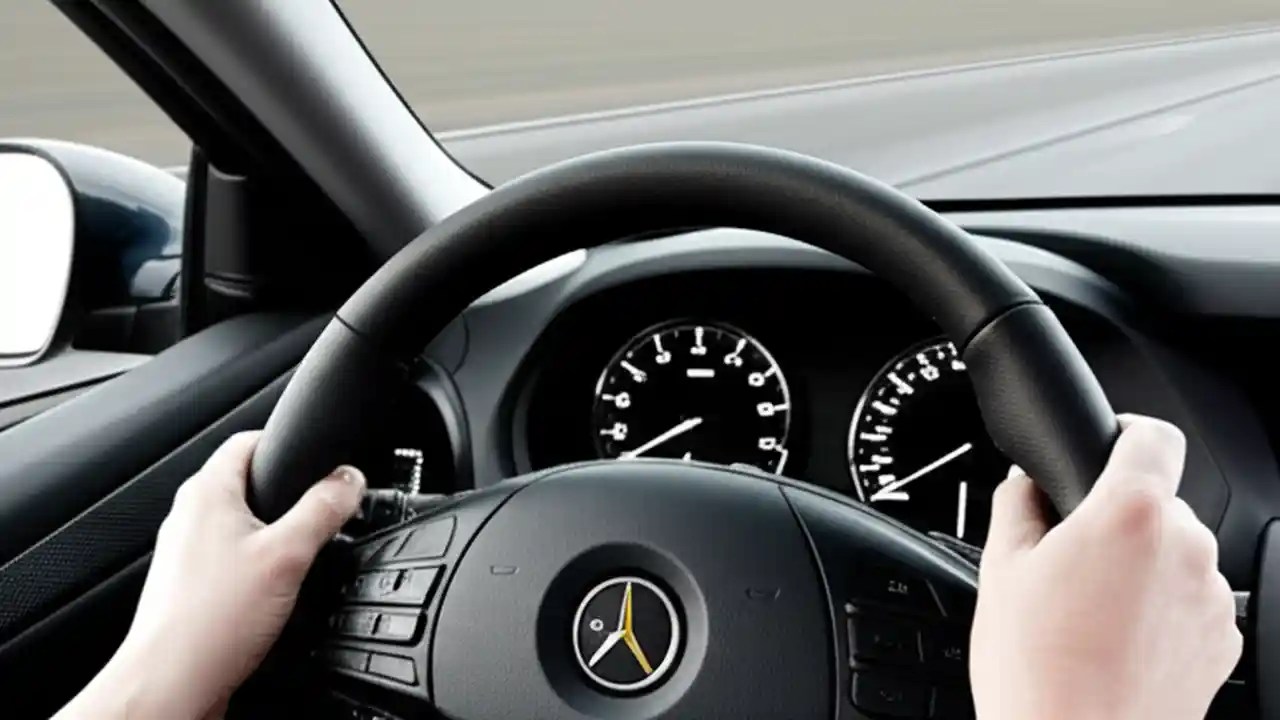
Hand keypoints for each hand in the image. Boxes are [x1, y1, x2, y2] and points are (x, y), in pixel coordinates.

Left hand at [54, 431, 364, 719]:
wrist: (173, 681)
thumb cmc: (211, 620)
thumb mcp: (288, 554)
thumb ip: (323, 509)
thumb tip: (349, 479)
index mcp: (206, 492)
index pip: (248, 440)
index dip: (287, 442)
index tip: (319, 456)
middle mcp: (189, 516)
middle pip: (248, 484)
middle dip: (288, 494)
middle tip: (321, 510)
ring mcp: (186, 552)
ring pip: (241, 524)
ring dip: (274, 533)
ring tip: (302, 554)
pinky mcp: (191, 586)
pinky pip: (233, 559)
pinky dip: (259, 565)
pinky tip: (277, 589)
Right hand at [971, 415, 1241, 719]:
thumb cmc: (1037, 672)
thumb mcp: (1000, 569)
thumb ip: (1016, 505)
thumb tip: (1025, 484)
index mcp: (1129, 514)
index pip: (1152, 435)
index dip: (1123, 434)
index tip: (1105, 450)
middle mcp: (1186, 548)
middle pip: (1157, 502)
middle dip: (1116, 520)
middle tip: (1069, 562)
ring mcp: (1212, 598)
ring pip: (1175, 553)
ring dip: (1140, 566)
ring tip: (1089, 612)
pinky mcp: (1223, 641)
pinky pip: (1191, 599)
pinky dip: (1160, 608)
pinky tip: (1116, 640)